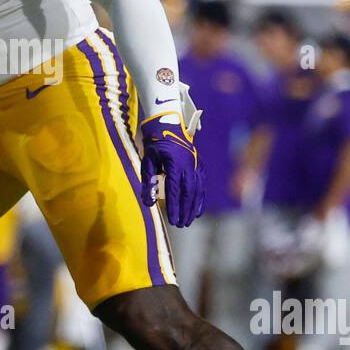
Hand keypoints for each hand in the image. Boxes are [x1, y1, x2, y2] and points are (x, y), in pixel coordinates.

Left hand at [140, 113, 204, 227]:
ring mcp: (196, 164)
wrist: (169, 125)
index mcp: (174, 163)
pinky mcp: (200, 165)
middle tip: (180, 225)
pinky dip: (200, 199)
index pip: (174, 189)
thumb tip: (148, 203)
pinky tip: (197, 211)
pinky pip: (202, 185)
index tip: (173, 220)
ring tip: (188, 222)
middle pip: (189, 192)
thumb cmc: (155, 144)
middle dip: (185, 210)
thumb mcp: (147, 161)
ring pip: (198, 190)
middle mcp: (189, 164)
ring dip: (193, 208)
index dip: (174, 206)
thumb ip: (148, 182)